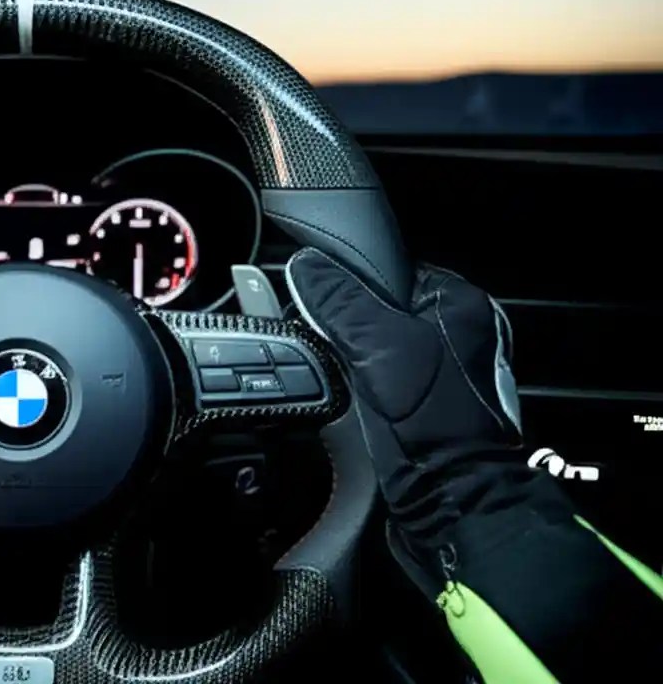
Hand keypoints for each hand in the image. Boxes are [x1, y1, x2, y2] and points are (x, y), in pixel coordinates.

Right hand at [285, 247, 571, 583]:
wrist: (455, 502)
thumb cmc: (435, 427)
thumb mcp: (377, 349)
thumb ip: (340, 303)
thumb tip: (307, 266)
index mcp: (460, 302)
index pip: (387, 273)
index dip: (347, 290)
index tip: (324, 314)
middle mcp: (462, 332)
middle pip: (381, 311)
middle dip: (351, 333)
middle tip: (342, 359)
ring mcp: (450, 372)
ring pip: (381, 349)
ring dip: (358, 366)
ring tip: (358, 390)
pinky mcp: (434, 405)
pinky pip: (386, 382)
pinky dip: (368, 392)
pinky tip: (365, 410)